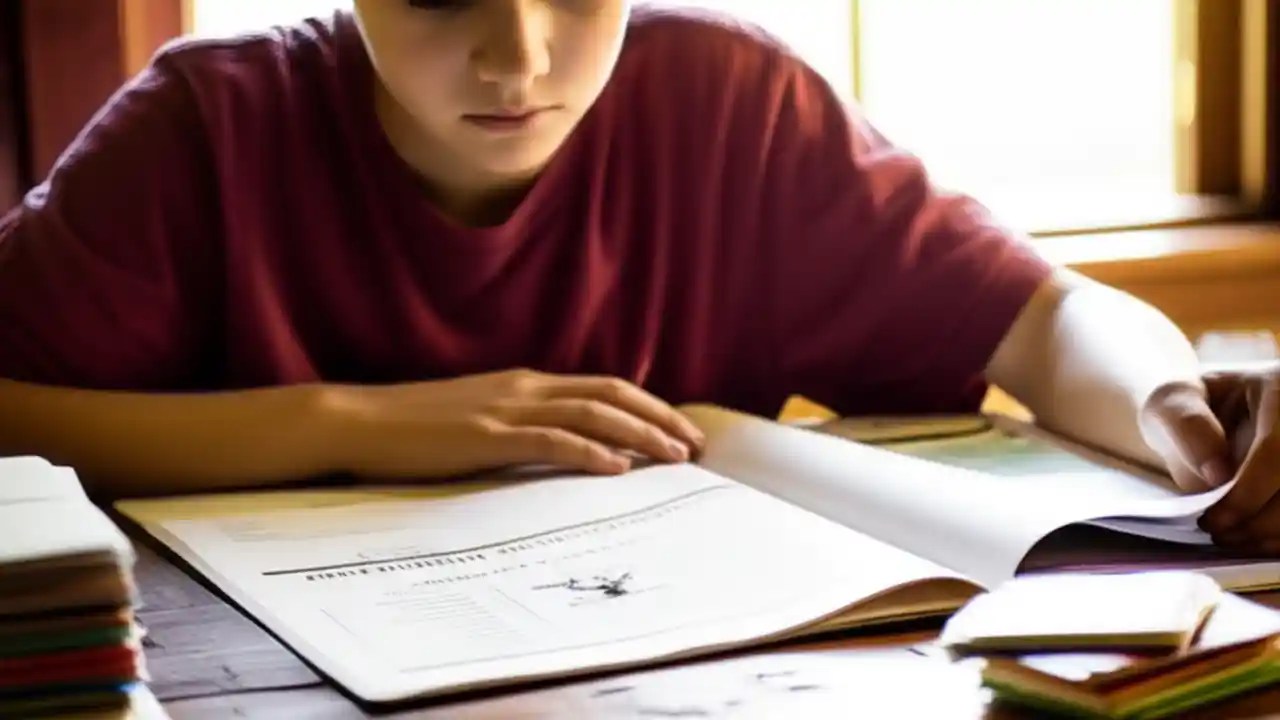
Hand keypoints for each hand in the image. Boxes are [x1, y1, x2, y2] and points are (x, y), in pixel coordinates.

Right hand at [318, 369, 705, 480]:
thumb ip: (521, 425)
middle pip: (611, 394)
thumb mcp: (479, 419)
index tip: (680, 429)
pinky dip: (591, 451)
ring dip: (640, 434)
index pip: (602, 387)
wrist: (359, 422)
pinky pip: (552, 440)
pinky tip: (618, 468)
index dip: (648, 406)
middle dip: (660, 418)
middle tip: (697, 444)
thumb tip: (562, 447)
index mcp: (525, 383)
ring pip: (592, 413)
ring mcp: (507, 408)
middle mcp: (525, 387)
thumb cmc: (415, 428)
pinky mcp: (488, 435)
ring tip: (675, 457)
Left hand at [1139, 366, 1279, 548]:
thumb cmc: (1189, 409)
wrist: (1208, 420)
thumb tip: (1217, 473)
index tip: (1214, 520)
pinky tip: (1255, 541)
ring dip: (1273, 534)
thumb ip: (1187, 425)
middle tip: (1221, 536)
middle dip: (1261, 520)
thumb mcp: (1171, 401)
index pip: (1279, 450)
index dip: (1248, 493)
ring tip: (1233, 540)